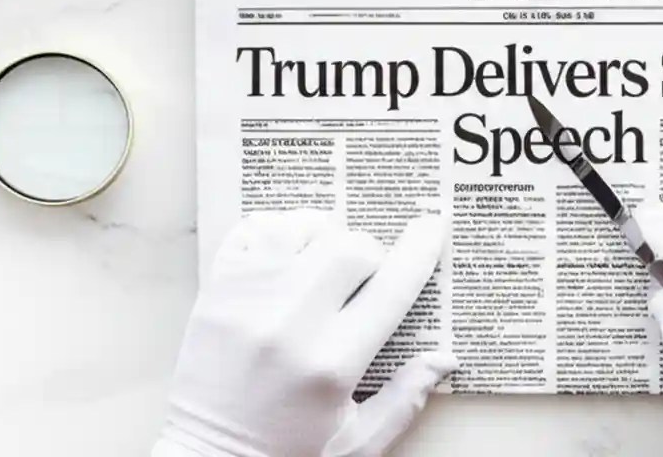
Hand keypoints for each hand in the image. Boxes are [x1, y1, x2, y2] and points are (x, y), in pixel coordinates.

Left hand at [152, 210, 456, 456]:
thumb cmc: (286, 453)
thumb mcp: (357, 443)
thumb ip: (405, 400)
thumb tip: (445, 358)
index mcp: (332, 365)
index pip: (392, 290)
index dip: (420, 252)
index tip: (433, 228)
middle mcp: (290, 325)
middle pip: (351, 248)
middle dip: (371, 254)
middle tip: (365, 278)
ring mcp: (248, 302)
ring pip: (304, 229)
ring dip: (325, 237)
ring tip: (324, 262)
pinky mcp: (217, 291)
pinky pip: (254, 230)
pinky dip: (278, 231)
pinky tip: (287, 256)